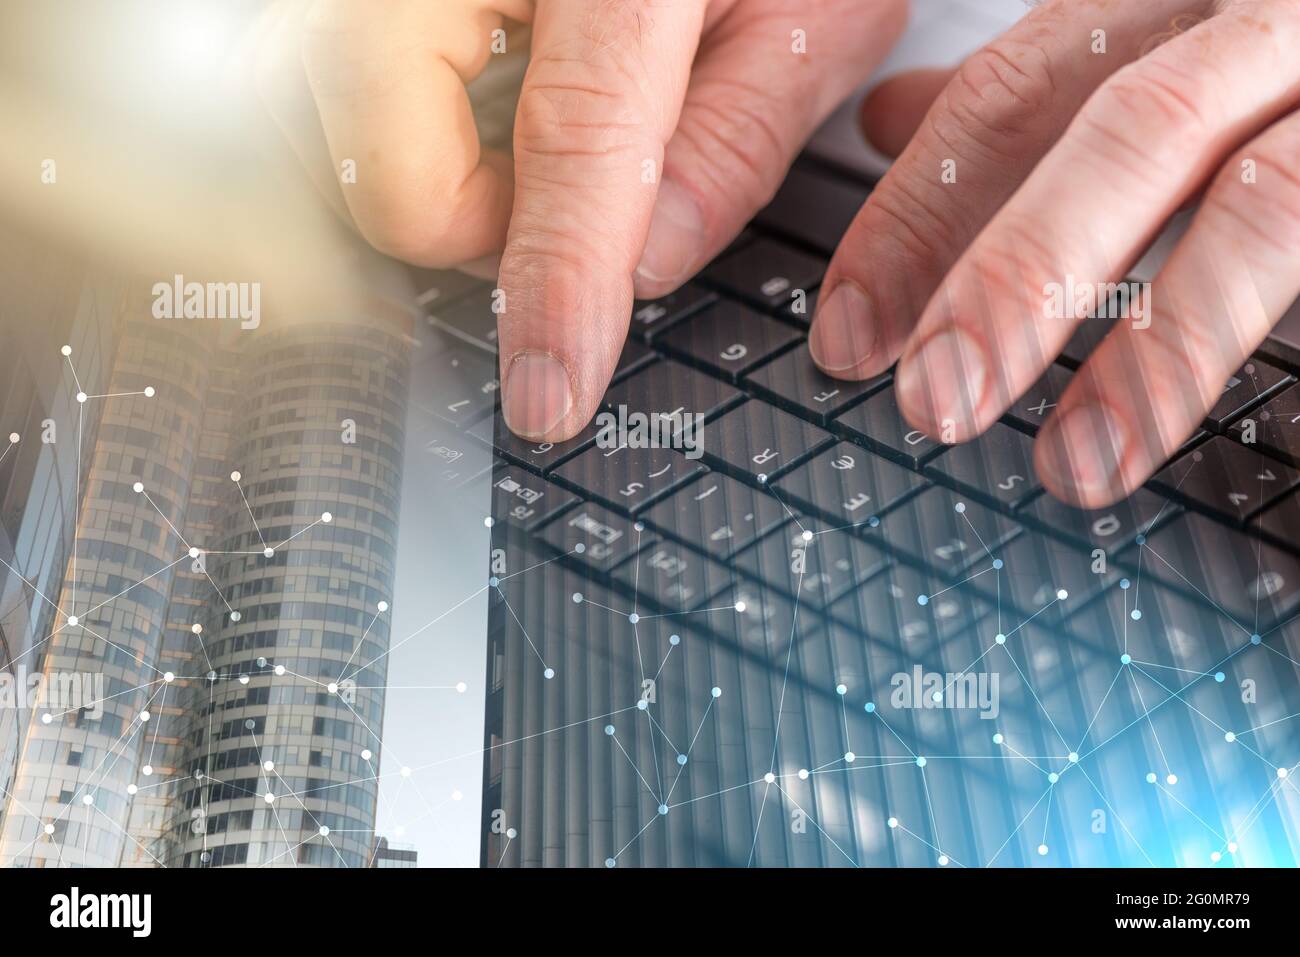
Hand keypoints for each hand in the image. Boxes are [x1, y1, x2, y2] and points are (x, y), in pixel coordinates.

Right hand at [250, 0, 908, 438]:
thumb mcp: (814, 3)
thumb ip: (737, 139)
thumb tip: (643, 268)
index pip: (572, 144)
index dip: (556, 284)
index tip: (549, 388)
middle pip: (387, 148)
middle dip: (465, 222)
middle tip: (548, 194)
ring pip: (325, 119)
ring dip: (424, 169)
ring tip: (516, 125)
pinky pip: (327, 79)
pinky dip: (394, 121)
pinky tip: (474, 88)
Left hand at [810, 0, 1299, 507]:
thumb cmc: (1280, 58)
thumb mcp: (1159, 36)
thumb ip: (1038, 89)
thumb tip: (891, 121)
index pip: (1017, 90)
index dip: (918, 216)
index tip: (849, 334)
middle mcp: (1273, 21)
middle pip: (1134, 128)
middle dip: (1020, 272)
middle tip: (936, 400)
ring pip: (1268, 206)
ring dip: (1162, 348)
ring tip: (1079, 465)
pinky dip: (1252, 345)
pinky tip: (1234, 453)